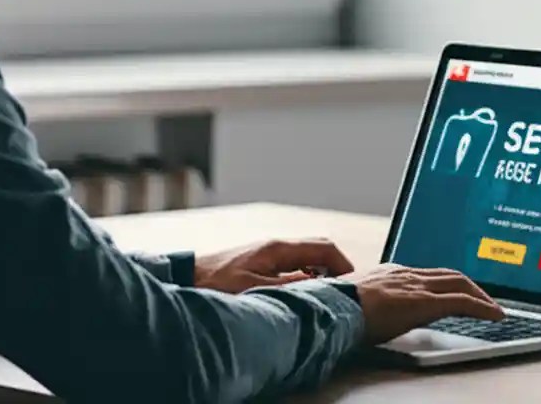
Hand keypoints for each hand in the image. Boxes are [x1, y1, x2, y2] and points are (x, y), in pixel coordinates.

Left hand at [194, 238, 354, 293]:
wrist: (187, 278)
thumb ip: (290, 286)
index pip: (325, 247)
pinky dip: (305, 276)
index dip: (344, 264)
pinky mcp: (260, 261)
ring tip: (325, 296)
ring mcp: (268, 252)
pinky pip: (293, 264)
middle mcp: (276, 245)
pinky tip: (301, 295)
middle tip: (344, 291)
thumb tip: (319, 284)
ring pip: (306, 257)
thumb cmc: (216, 284)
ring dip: (320, 273)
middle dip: (336, 268)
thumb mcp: (256, 289)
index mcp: (279, 248)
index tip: (353, 284)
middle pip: (319, 249)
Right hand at [340, 264, 503, 343]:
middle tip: (484, 300)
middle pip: (448, 275)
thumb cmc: (335, 310)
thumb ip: (369, 305)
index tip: (455, 291)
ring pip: (459, 283)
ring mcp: (416, 285)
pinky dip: (483, 307)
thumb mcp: (355, 304)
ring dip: (480, 296)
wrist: (330, 309)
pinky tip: (495, 316)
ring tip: (493, 309)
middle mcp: (406, 274)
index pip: (427, 275)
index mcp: (390, 274)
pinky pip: (462, 302)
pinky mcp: (424, 302)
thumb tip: (367, 317)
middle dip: (470, 286)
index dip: (446, 283)